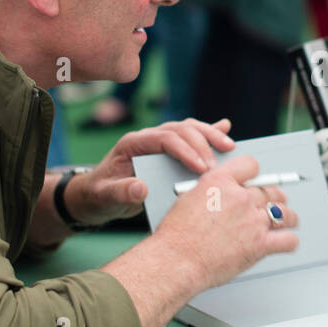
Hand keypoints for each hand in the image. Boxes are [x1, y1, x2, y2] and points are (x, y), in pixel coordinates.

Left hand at [66, 117, 235, 226]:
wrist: (98, 194)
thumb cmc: (101, 195)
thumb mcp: (105, 197)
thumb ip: (121, 193)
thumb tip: (141, 189)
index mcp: (133, 143)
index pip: (164, 139)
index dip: (185, 151)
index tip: (201, 168)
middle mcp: (148, 137)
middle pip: (181, 129)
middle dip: (203, 144)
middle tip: (217, 166)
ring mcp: (159, 140)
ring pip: (189, 129)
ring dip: (210, 135)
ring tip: (229, 147)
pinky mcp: (168, 149)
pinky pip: (190, 136)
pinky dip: (208, 132)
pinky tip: (226, 129)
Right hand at [152, 153, 299, 290]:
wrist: (177, 261)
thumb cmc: (177, 236)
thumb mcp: (189, 198)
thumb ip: (211, 191)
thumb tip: (221, 195)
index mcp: (220, 182)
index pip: (250, 165)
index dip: (255, 174)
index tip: (257, 179)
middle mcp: (240, 198)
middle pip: (269, 190)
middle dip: (273, 196)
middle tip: (275, 201)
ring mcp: (252, 221)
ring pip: (283, 212)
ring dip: (288, 216)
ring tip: (289, 219)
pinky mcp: (259, 244)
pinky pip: (287, 240)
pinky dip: (289, 242)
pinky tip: (287, 242)